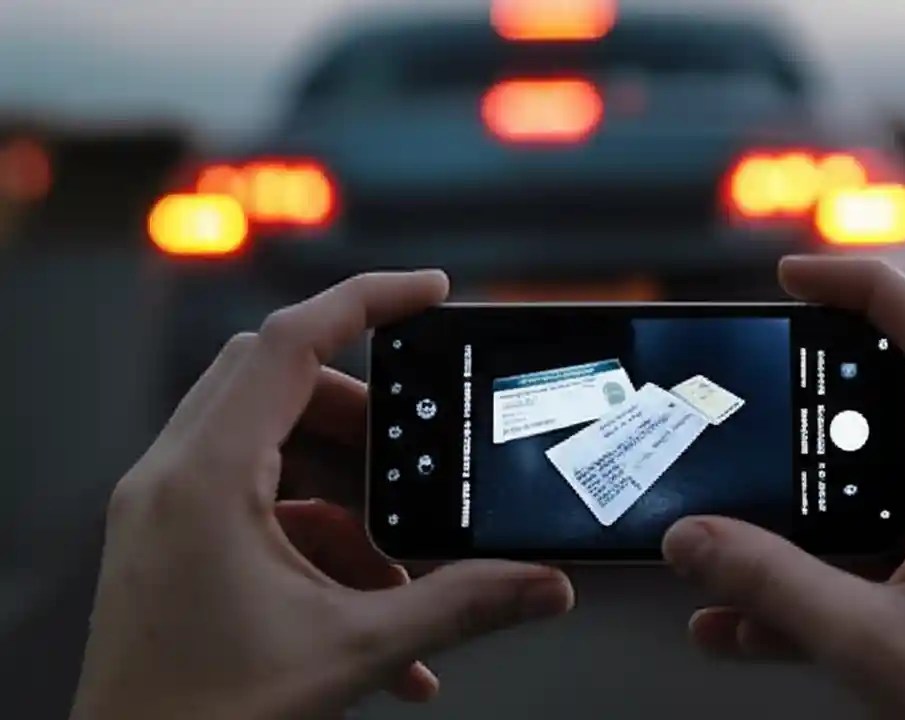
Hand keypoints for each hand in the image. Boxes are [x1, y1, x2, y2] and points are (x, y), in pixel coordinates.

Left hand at [72, 271, 574, 719]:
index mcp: (206, 477)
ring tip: (402, 567)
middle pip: (285, 390)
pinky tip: (374, 608)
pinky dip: (322, 537)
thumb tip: (542, 586)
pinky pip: (259, 507)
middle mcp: (174, 478)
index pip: (288, 341)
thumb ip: (460, 605)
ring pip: (275, 452)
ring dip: (350, 494)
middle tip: (419, 460)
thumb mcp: (353, 650)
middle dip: (367, 423)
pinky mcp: (174, 546)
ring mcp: (169, 512)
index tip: (430, 292)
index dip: (367, 301)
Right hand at [663, 257, 904, 718]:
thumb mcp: (871, 643)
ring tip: (728, 529)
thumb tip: (694, 540)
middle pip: (889, 407)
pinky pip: (864, 561)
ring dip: (795, 509)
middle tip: (750, 403)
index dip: (866, 290)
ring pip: (866, 492)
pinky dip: (804, 579)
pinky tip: (737, 625)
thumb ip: (771, 588)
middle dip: (808, 408)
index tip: (796, 279)